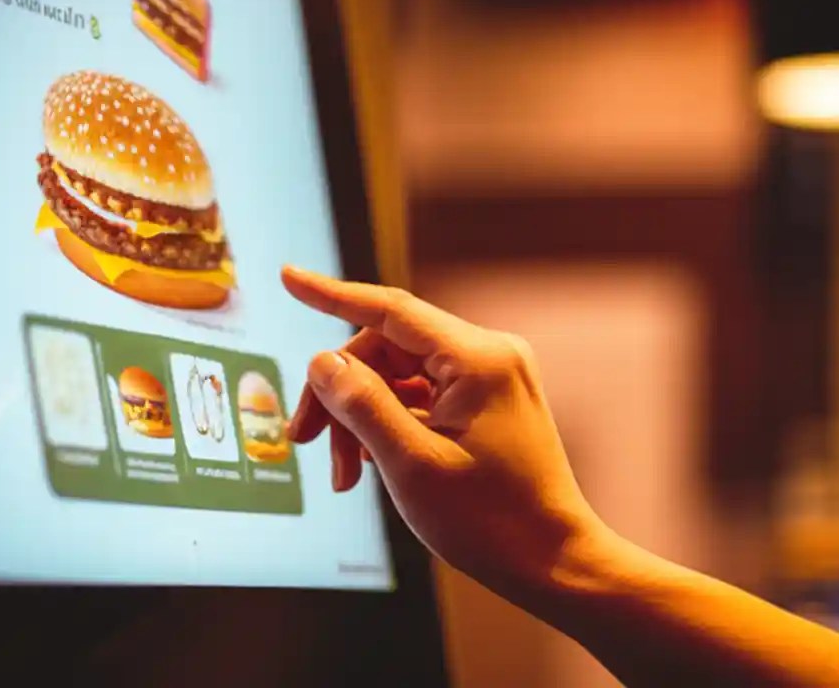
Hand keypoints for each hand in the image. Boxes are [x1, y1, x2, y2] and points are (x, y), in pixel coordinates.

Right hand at [282, 266, 606, 587]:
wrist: (551, 561)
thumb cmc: (490, 520)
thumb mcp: (410, 463)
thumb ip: (361, 405)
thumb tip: (322, 361)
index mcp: (478, 359)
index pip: (389, 310)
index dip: (331, 294)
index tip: (288, 277)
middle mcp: (489, 355)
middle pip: (386, 349)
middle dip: (340, 393)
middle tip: (304, 441)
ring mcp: (491, 377)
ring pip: (398, 375)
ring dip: (361, 416)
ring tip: (343, 474)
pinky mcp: (486, 401)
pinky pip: (421, 396)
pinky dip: (389, 424)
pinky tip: (367, 465)